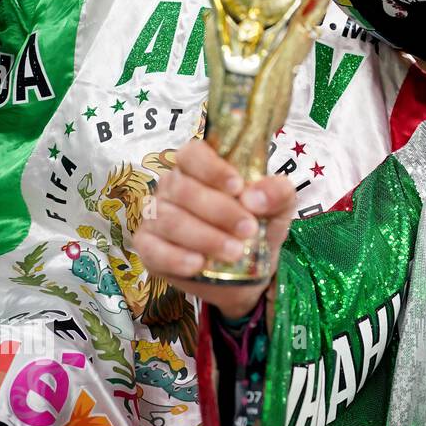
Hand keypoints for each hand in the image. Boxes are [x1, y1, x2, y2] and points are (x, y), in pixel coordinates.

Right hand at [132, 139, 295, 319]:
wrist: (246, 272)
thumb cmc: (257, 228)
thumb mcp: (278, 209)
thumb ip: (278, 194)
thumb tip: (255, 197)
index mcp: (200, 168)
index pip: (193, 153)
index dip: (212, 168)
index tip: (238, 187)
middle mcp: (173, 187)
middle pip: (184, 189)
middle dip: (219, 210)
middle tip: (248, 229)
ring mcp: (156, 216)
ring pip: (171, 220)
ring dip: (204, 237)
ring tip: (234, 252)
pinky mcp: (148, 247)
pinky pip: (153, 249)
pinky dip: (176, 257)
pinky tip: (198, 264)